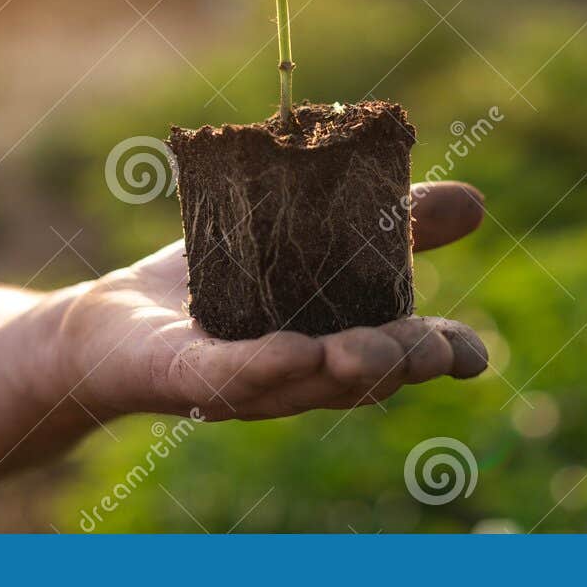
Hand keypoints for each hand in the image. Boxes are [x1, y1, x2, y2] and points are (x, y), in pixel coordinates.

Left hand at [54, 181, 488, 421]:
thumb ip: (388, 222)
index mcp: (333, 341)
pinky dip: (260, 367)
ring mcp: (241, 382)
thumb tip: (476, 202)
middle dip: (399, 366)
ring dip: (339, 373)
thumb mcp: (305, 235)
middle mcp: (297, 373)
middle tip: (432, 351)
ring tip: (369, 353)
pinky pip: (224, 376)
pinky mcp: (182, 376)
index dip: (442, 359)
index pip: (401, 359)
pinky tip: (292, 352)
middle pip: (360, 379)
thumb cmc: (216, 284)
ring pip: (300, 385)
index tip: (475, 356)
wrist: (111, 321)